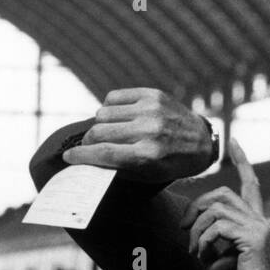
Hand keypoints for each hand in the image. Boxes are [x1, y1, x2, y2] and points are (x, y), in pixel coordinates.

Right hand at [61, 88, 216, 182]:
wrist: (201, 141)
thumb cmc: (170, 163)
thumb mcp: (146, 175)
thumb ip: (117, 167)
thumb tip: (86, 161)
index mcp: (147, 156)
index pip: (103, 154)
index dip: (81, 156)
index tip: (68, 157)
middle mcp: (148, 130)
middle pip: (98, 132)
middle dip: (88, 142)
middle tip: (89, 147)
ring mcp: (150, 110)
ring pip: (102, 113)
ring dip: (99, 124)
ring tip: (107, 132)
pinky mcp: (152, 94)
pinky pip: (113, 97)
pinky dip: (109, 108)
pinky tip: (117, 117)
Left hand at [181, 137, 269, 269]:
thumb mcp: (216, 262)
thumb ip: (209, 241)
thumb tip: (193, 231)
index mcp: (253, 225)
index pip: (250, 185)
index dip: (242, 161)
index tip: (232, 142)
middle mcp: (259, 221)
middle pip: (222, 193)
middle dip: (196, 207)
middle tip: (183, 229)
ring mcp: (259, 228)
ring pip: (216, 209)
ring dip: (196, 231)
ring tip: (195, 252)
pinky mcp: (254, 238)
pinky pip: (217, 227)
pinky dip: (202, 241)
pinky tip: (203, 257)